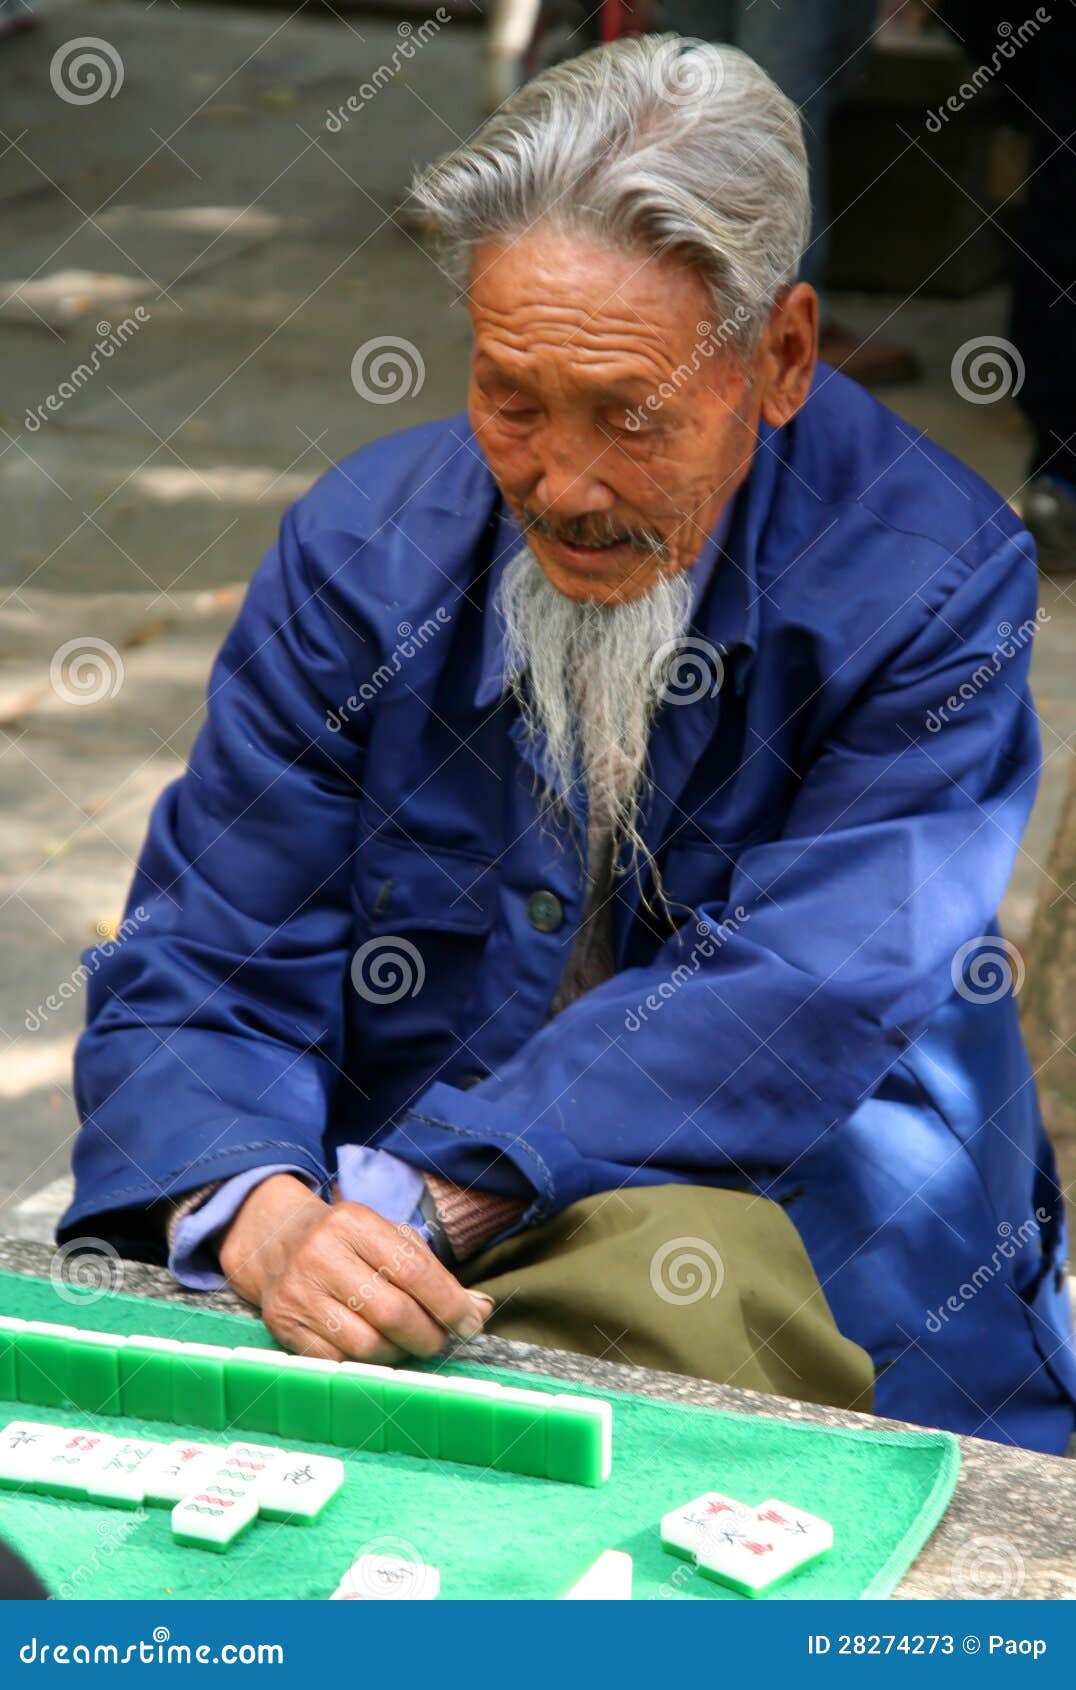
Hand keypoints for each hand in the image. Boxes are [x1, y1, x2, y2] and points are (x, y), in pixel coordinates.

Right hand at [218, 1172, 492, 1360]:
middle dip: (428, 1335)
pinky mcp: (283, 1325)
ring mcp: (299, 1293)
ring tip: (408, 1345)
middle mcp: (322, 1255)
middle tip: (439, 1340)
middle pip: (392, 1312)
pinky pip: (336, 1362)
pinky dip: (365, 1364)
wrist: (276, 1242)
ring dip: (399, 1354)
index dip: (449, 1304)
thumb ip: (434, 1274)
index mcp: (355, 1223)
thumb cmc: (349, 1243)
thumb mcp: (390, 1240)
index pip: (414, 1270)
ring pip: (366, 1344)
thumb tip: (480, 1310)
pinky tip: (376, 1352)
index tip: (470, 1324)